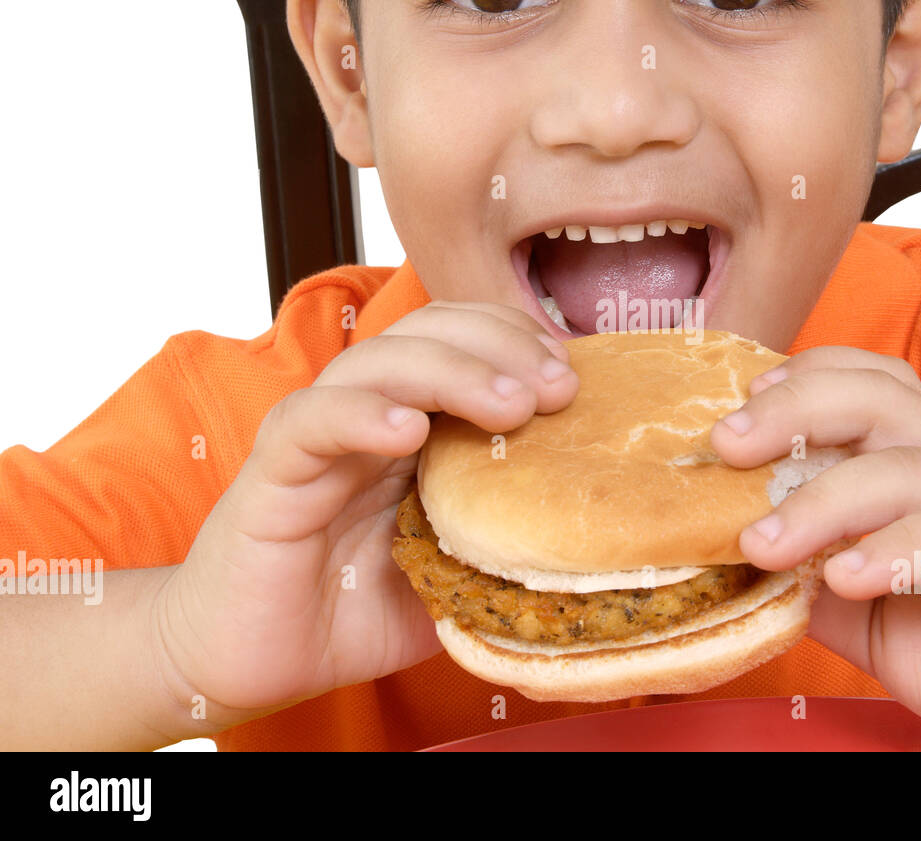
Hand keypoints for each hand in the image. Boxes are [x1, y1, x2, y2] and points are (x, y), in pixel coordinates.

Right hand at [151, 302, 578, 731]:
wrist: (258, 660)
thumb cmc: (356, 609)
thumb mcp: (457, 568)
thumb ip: (506, 534)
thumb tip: (588, 525)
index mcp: (413, 421)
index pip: (465, 339)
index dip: (519, 341)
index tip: (573, 380)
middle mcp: (367, 413)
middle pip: (430, 333)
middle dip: (503, 345)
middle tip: (557, 389)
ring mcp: (318, 435)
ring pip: (379, 363)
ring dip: (452, 371)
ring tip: (510, 406)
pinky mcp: (272, 474)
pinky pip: (313, 421)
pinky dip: (364, 413)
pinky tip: (410, 433)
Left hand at [709, 346, 920, 749]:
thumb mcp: (872, 619)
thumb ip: (812, 586)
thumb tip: (733, 565)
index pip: (868, 385)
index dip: (801, 380)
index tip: (735, 412)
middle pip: (881, 398)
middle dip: (795, 408)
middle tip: (726, 446)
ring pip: (909, 467)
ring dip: (824, 500)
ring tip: (764, 543)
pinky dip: (898, 548)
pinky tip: (849, 578)